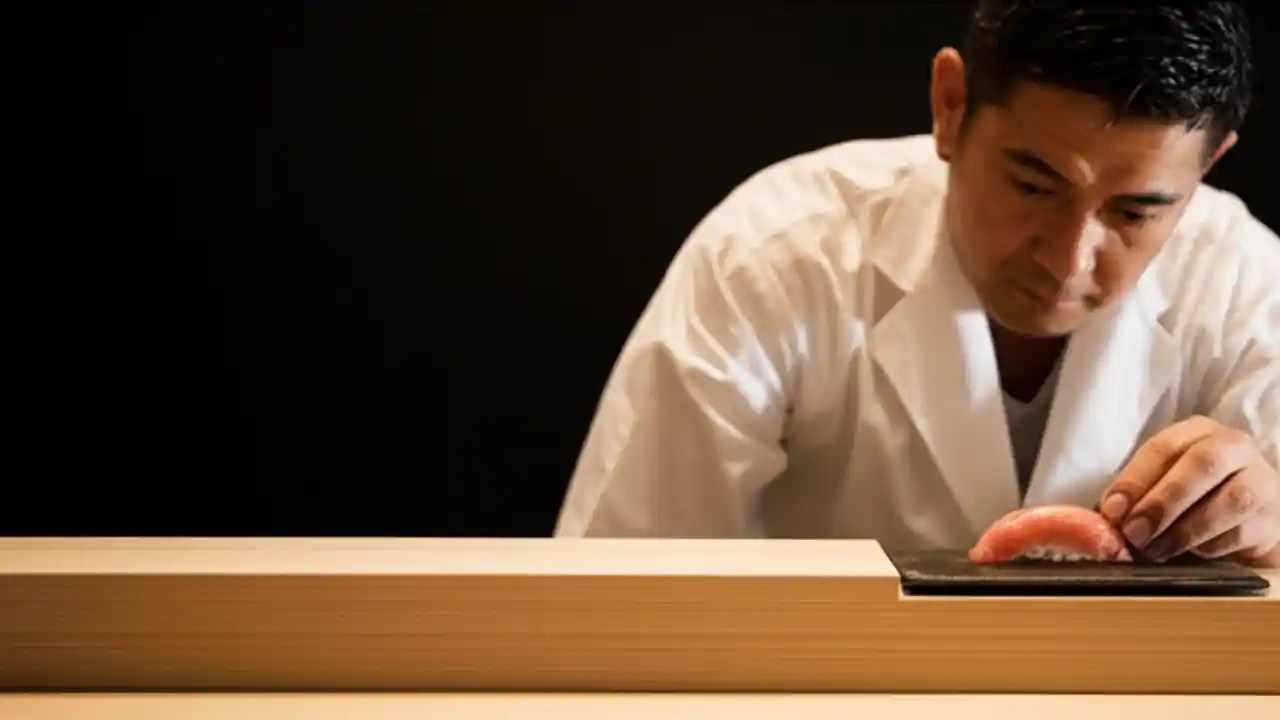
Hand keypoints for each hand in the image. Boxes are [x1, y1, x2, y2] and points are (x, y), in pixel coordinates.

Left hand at [1098, 415, 1279, 565]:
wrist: (1245, 518)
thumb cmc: (1192, 495)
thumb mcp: (1162, 482)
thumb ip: (1137, 494)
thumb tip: (1109, 517)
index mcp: (1197, 432)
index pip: (1164, 447)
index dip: (1135, 479)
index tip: (1112, 510)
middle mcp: (1234, 447)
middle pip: (1202, 465)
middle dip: (1162, 502)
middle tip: (1134, 533)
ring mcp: (1261, 481)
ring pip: (1230, 500)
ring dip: (1185, 530)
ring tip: (1155, 550)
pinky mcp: (1272, 518)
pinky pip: (1241, 533)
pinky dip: (1209, 547)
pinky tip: (1188, 554)